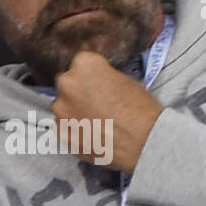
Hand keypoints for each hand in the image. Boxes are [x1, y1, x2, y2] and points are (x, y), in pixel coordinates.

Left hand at [53, 51, 163, 173]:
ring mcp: (61, 110)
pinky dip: (74, 130)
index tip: (100, 83)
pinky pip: (63, 127)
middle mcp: (67, 84)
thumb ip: (103, 77)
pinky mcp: (61, 134)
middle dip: (80, 92)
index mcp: (84, 64)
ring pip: (63, 106)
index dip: (92, 74)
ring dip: (74, 111)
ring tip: (96, 122)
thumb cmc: (141, 110)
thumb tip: (97, 82)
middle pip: (68, 83)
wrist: (144, 142)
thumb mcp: (125, 79)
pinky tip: (91, 134)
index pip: (81, 63)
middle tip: (99, 104)